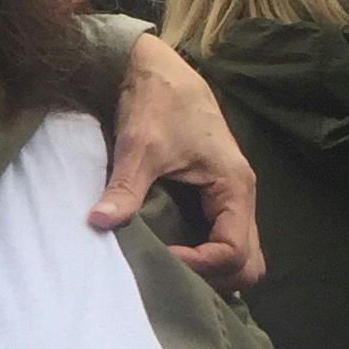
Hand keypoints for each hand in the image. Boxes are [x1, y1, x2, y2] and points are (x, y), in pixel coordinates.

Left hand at [89, 31, 263, 291]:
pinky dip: (202, 255)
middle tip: (169, 276)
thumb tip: (100, 223)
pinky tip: (168, 255)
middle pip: (248, 263)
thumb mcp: (139, 145)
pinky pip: (220, 238)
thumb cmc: (157, 101)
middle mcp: (240, 196)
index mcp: (234, 186)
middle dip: (214, 279)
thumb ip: (125, 188)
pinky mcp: (213, 196)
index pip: (234, 252)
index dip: (200, 266)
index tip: (162, 260)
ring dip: (208, 271)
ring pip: (238, 254)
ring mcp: (229, 197)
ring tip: (166, 270)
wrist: (157, 69)